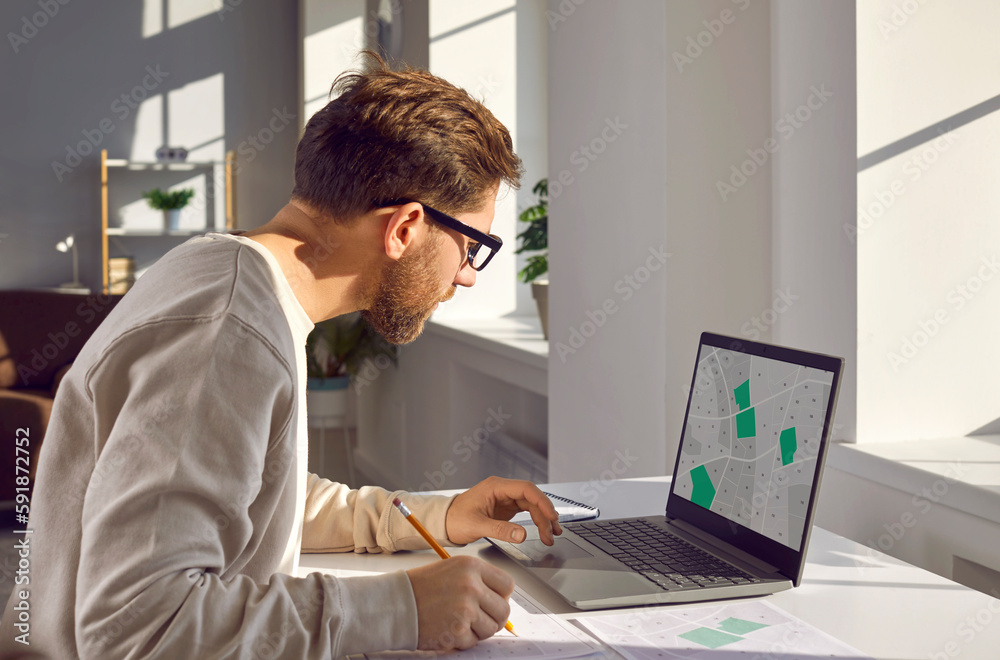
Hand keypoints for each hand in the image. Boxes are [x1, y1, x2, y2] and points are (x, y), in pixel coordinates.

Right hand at [406, 555, 514, 649]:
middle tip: (478, 618)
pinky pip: (473, 642)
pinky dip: (462, 640)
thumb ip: (478, 581)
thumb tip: (500, 600)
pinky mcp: (457, 631)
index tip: (492, 601)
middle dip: (493, 617)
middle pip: (503, 609)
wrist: (395, 604)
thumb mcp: (453, 570)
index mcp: (471, 566)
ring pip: (491, 628)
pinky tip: (448, 628)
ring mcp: (465, 609)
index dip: (501, 596)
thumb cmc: (421, 587)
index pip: (507, 584)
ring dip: (478, 630)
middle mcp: (471, 585)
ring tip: (459, 622)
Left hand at [445, 476, 562, 545]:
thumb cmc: (454, 519)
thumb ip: (500, 530)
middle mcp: (502, 490)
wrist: (443, 523)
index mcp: (495, 487)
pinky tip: (542, 530)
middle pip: (532, 498)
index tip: (551, 516)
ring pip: (532, 506)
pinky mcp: (506, 509)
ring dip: (543, 520)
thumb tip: (522, 535)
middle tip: (552, 533)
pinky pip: (526, 512)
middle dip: (545, 515)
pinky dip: (536, 521)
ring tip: (551, 536)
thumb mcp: (476, 526)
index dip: (542, 502)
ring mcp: (505, 499)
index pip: (526, 489)